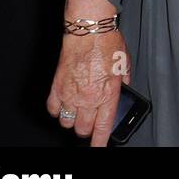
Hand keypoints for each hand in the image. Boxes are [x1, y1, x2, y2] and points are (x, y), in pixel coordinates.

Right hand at [46, 31, 129, 146]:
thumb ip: (124, 83)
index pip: (103, 127)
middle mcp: (88, 98)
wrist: (88, 30)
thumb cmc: (107, 44)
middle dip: (87, 128)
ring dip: (73, 119)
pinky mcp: (56, 87)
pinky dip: (58, 109)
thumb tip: (123, 93)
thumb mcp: (125, 66)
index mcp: (108, 94)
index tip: (99, 148)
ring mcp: (70, 94)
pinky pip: (53, 109)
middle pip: (82, 129)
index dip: (100, 142)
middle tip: (91, 120)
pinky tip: (65, 102)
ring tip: (79, 109)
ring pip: (67, 122)